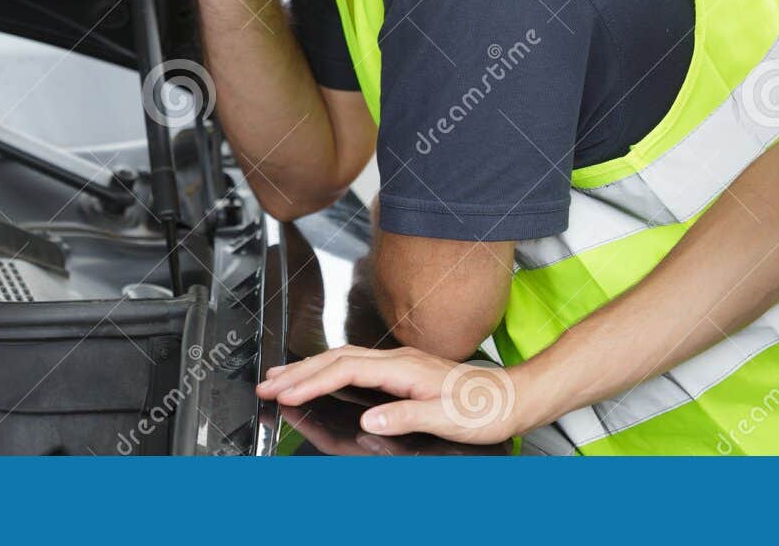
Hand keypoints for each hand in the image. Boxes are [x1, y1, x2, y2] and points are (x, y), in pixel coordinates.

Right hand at [257, 345, 527, 444]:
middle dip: (299, 371)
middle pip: (337, 358)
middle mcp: (398, 359)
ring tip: (282, 379)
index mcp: (404, 368)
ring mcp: (400, 362)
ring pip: (344, 359)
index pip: (345, 371)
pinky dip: (330, 370)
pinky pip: (356, 365)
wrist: (511, 397)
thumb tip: (367, 420)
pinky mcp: (403, 370)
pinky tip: (322, 377)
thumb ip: (404, 417)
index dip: (311, 382)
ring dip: (310, 368)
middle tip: (266, 383)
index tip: (285, 393)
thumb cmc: (484, 409)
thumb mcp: (446, 418)